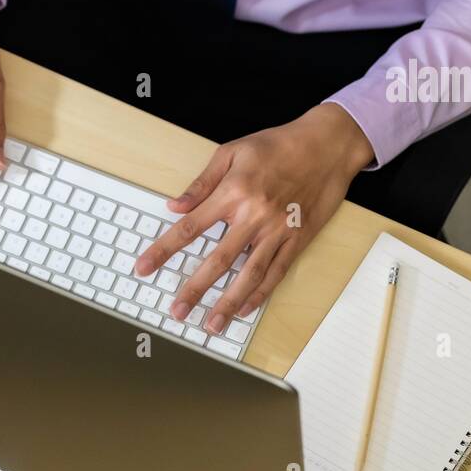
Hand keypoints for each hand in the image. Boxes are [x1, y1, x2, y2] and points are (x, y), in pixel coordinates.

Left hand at [135, 103, 373, 335]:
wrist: (326, 146)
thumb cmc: (277, 144)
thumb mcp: (233, 151)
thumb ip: (202, 182)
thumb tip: (175, 205)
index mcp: (234, 192)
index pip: (191, 227)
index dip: (165, 249)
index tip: (144, 267)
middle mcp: (254, 216)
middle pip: (218, 260)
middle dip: (195, 288)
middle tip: (177, 311)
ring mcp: (278, 231)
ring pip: (249, 275)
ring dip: (228, 302)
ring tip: (212, 325)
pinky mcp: (298, 239)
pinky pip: (276, 273)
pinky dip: (260, 294)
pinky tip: (245, 309)